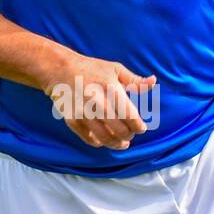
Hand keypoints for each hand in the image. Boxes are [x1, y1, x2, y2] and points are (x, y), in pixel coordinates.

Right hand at [43, 55, 157, 150]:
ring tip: (123, 143)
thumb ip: (135, 80)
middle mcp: (97, 102)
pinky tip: (105, 140)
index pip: (130, 116)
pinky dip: (99, 142)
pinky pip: (89, 139)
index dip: (139, 126)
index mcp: (111, 89)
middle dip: (129, 134)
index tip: (141, 128)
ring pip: (105, 138)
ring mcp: (83, 113)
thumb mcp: (115, 69)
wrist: (60, 70)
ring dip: (117, 143)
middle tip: (131, 134)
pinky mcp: (72, 120)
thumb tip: (153, 82)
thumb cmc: (92, 69)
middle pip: (120, 130)